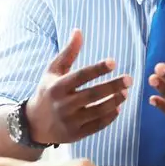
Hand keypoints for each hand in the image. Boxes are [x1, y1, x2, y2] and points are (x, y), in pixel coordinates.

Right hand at [26, 29, 131, 144]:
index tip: (113, 62)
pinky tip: (117, 107)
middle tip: (129, 79)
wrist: (35, 123)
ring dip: (114, 101)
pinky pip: (97, 126)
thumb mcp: (53, 71)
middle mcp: (63, 105)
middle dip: (113, 86)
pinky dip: (109, 117)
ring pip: (97, 111)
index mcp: (57, 87)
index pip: (80, 76)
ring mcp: (70, 121)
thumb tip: (78, 30)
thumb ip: (68, 53)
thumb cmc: (47, 91)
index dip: (97, 69)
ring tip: (126, 93)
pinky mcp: (76, 134)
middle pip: (92, 95)